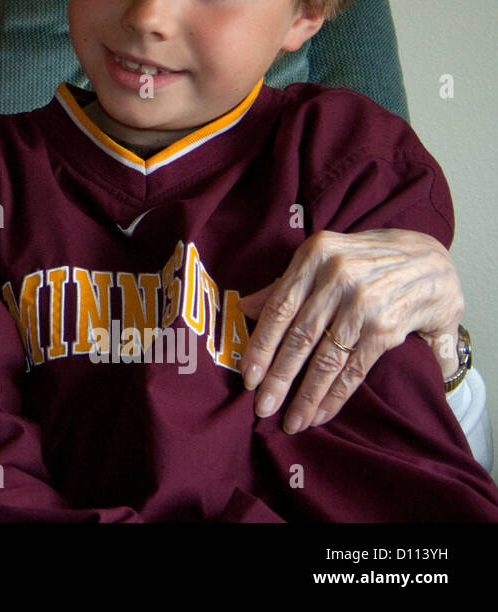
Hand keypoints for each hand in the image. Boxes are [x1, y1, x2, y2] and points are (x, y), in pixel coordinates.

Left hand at [237, 229, 462, 434]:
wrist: (433, 261)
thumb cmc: (367, 261)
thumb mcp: (325, 258)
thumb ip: (285, 285)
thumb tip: (243, 308)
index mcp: (315, 255)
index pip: (279, 307)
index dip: (261, 345)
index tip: (246, 376)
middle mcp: (338, 277)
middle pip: (300, 336)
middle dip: (279, 377)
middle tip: (262, 407)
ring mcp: (365, 303)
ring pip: (327, 357)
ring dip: (306, 394)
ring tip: (291, 420)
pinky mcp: (387, 328)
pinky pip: (355, 368)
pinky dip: (336, 394)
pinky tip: (321, 413)